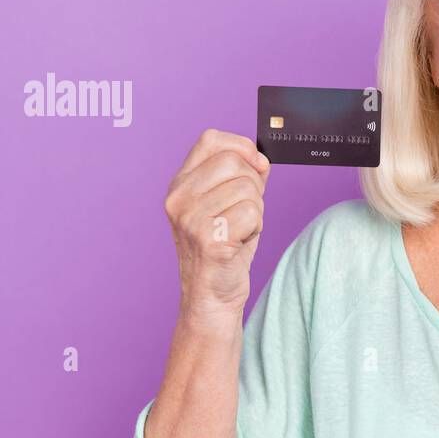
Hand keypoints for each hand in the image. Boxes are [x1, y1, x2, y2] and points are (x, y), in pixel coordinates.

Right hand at [163, 128, 270, 318]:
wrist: (211, 298)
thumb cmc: (223, 250)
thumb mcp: (227, 206)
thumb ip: (241, 177)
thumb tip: (260, 158)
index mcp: (180, 185)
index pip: (211, 140)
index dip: (241, 146)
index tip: (257, 166)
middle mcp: (178, 199)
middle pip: (234, 162)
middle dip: (254, 184)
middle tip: (247, 210)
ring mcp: (190, 218)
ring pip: (247, 189)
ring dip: (256, 210)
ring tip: (240, 230)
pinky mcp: (208, 238)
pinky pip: (251, 213)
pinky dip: (256, 227)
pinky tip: (241, 242)